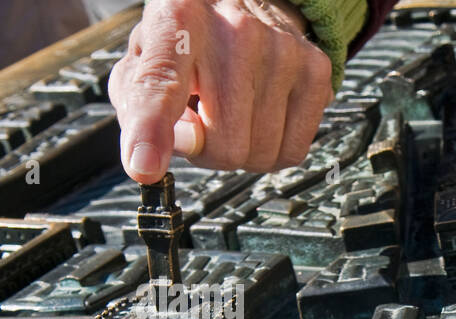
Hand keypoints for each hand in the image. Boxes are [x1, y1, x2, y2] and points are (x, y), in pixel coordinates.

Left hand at [109, 0, 335, 181]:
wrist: (250, 2)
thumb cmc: (190, 38)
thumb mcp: (144, 58)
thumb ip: (139, 106)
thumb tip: (177, 147)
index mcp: (178, 19)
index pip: (162, 85)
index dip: (152, 130)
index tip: (144, 166)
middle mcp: (235, 30)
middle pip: (223, 145)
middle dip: (208, 150)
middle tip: (203, 122)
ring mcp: (283, 52)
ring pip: (259, 154)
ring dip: (242, 148)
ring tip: (233, 112)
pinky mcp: (316, 72)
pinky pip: (291, 151)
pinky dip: (273, 147)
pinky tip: (261, 116)